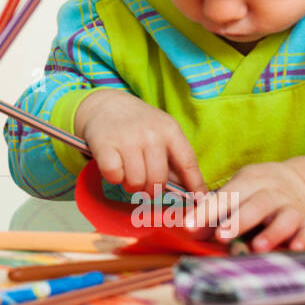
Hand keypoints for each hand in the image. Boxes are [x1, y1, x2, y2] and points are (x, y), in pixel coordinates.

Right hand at [73, 89, 206, 196]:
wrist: (106, 104)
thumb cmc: (138, 124)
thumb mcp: (160, 131)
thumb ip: (172, 158)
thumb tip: (188, 191)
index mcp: (169, 130)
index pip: (188, 163)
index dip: (195, 185)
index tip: (199, 200)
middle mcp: (150, 134)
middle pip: (158, 180)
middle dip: (152, 190)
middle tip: (145, 186)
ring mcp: (127, 139)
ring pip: (136, 182)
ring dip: (131, 185)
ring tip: (128, 174)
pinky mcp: (104, 144)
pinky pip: (114, 176)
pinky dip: (114, 178)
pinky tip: (115, 167)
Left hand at [183, 161, 304, 251]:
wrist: (297, 182)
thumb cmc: (255, 193)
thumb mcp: (235, 194)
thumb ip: (214, 214)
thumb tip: (190, 232)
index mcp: (249, 182)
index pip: (227, 195)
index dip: (208, 211)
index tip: (190, 226)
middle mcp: (272, 193)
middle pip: (258, 204)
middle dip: (239, 220)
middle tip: (222, 235)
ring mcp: (292, 207)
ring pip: (285, 217)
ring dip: (272, 232)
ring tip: (257, 247)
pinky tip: (294, 248)